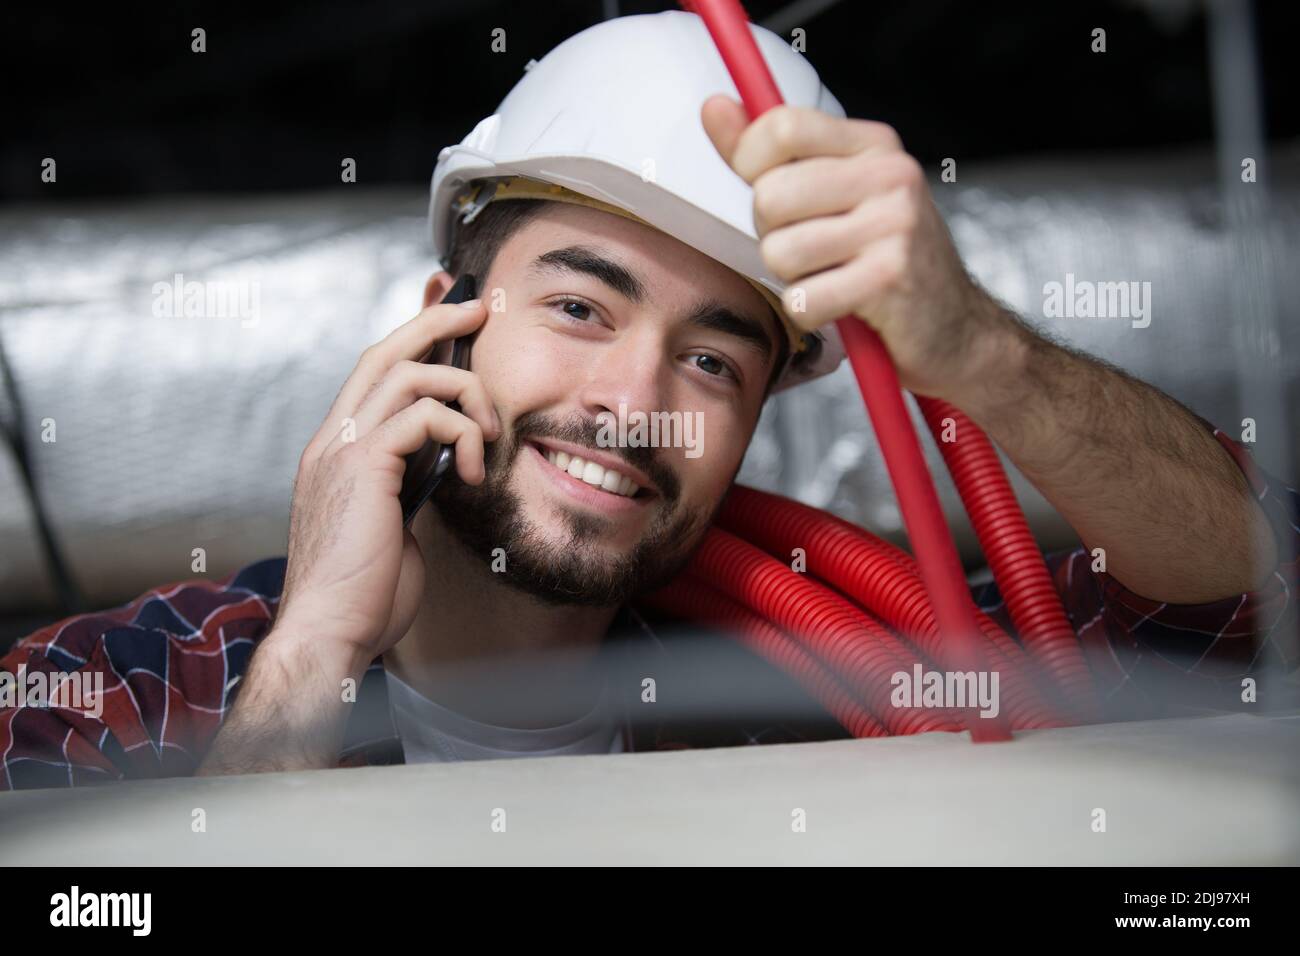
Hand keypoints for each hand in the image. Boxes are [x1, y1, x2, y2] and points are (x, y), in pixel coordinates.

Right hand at [274, 298, 500, 669]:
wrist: (332, 633)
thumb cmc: (365, 595)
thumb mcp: (393, 528)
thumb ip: (407, 490)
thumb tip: (442, 470)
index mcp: (336, 453)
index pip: (373, 375)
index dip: (413, 342)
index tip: (456, 324)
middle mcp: (331, 441)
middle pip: (384, 351)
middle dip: (436, 322)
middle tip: (481, 309)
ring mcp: (341, 451)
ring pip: (410, 375)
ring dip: (465, 393)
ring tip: (490, 436)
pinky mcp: (363, 467)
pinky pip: (423, 416)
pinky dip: (461, 432)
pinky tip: (474, 472)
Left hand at [701, 97, 1013, 401]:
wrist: (955, 329)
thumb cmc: (882, 260)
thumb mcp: (833, 194)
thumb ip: (768, 155)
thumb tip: (713, 109)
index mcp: (873, 145)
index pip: (780, 128)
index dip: (750, 165)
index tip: (769, 191)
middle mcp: (890, 175)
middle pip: (770, 197)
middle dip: (772, 235)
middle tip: (811, 252)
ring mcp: (894, 226)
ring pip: (780, 253)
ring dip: (792, 280)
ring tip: (829, 278)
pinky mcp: (889, 279)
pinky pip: (802, 300)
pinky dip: (810, 314)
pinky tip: (841, 307)